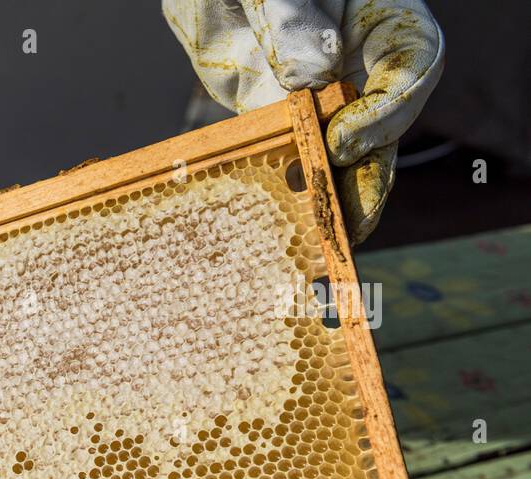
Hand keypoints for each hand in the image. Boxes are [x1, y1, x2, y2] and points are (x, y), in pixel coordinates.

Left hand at [163, 0, 444, 242]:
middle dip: (368, 179)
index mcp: (383, 20)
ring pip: (344, 157)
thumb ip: (292, 22)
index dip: (384, 111)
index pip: (410, 65)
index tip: (338, 140)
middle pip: (386, 128)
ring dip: (334, 200)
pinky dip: (290, 196)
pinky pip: (296, 161)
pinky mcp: (281, 121)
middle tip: (348, 224)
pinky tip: (280, 230)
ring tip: (321, 243)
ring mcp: (324, 98)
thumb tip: (311, 76)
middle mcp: (362, 65)